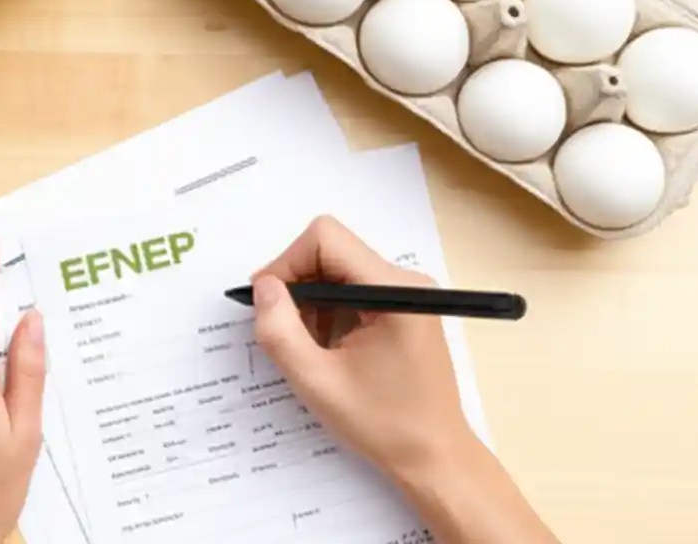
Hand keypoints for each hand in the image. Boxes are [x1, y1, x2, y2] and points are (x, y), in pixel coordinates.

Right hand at [250, 215, 474, 479]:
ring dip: (312, 303)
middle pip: (331, 251)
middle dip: (298, 286)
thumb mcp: (317, 382)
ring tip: (311, 348)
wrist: (434, 457)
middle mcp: (405, 281)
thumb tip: (263, 287)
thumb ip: (280, 331)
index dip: (287, 264)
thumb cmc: (383, 424)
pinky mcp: (403, 309)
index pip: (325, 239)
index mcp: (393, 290)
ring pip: (338, 270)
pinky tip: (329, 350)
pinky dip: (329, 313)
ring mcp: (407, 294)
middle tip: (286, 333)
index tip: (269, 305)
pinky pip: (353, 290)